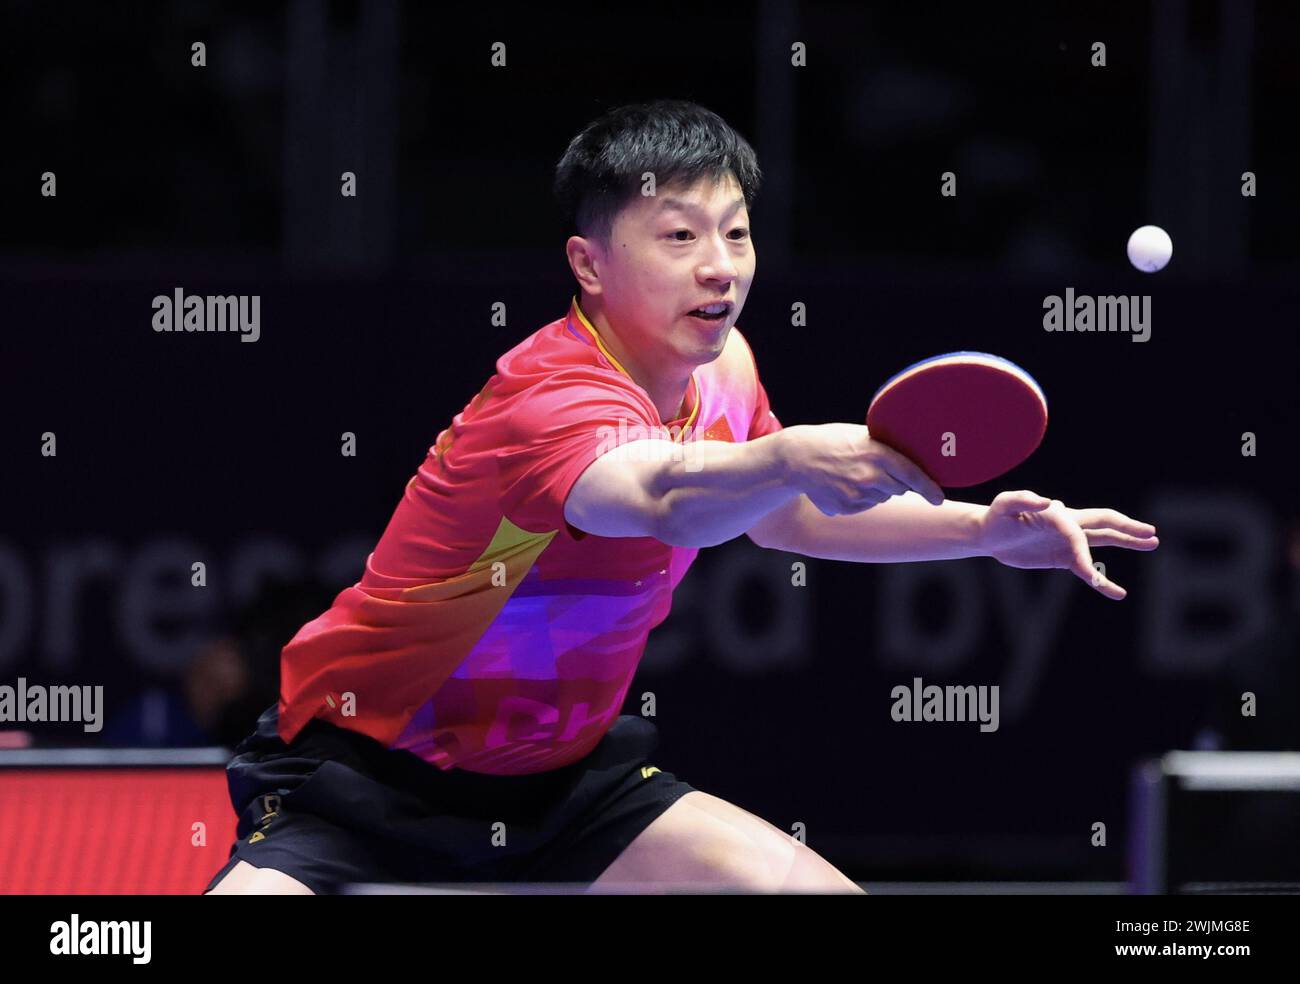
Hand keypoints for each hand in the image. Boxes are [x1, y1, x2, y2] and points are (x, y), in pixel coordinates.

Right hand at [778, 423, 945, 515]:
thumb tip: (913, 458)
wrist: (797, 458)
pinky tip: (840, 484)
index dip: (930, 489)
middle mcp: (870, 478)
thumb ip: (885, 448)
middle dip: (892, 482)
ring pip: (879, 499)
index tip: (939, 499)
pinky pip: (862, 507)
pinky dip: (856, 498)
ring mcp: (857, 496)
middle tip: (872, 469)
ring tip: (851, 474)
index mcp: (877, 455)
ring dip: (873, 490)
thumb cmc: (831, 441)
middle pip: (898, 489)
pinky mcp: (845, 509)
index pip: (912, 475)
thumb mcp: (861, 435)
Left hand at [977, 490, 1158, 599]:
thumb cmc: (997, 516)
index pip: (1077, 532)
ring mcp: (1068, 541)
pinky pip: (1087, 570)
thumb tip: (1049, 501)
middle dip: (1127, 529)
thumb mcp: (1004, 505)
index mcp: (1058, 515)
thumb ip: (1022, 500)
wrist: (989, 534)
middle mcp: (1068, 525)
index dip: (1082, 549)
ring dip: (1127, 542)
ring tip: (1153, 543)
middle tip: (1152, 534)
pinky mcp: (1063, 558)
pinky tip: (1118, 593)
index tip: (1084, 569)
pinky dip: (1102, 582)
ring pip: (1103, 541)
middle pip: (1104, 524)